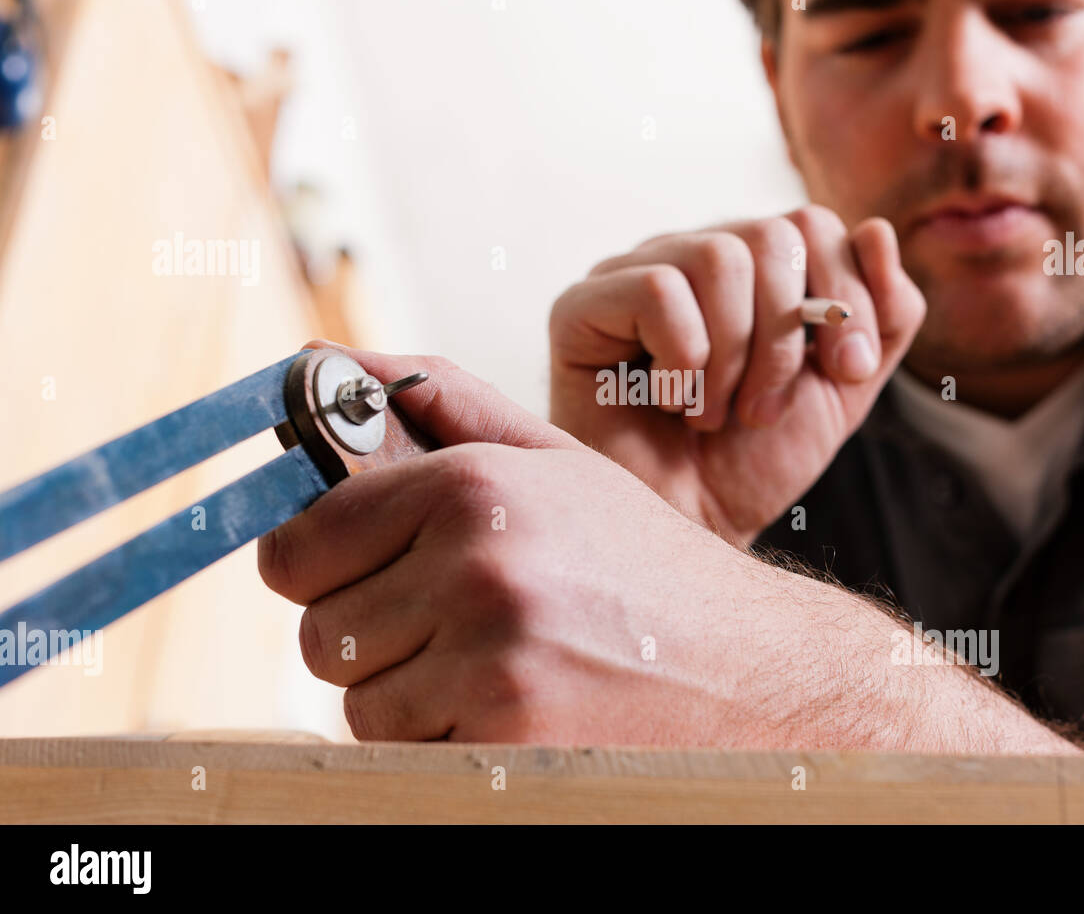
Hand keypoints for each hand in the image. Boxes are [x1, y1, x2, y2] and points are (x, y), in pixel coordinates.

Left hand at [257, 344, 858, 744]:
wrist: (753, 670)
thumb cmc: (645, 567)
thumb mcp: (557, 465)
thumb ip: (443, 407)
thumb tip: (318, 356)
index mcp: (472, 486)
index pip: (298, 546)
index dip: (315, 568)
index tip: (349, 576)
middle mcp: (475, 565)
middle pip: (321, 634)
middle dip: (372, 639)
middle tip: (449, 628)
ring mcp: (491, 659)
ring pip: (359, 704)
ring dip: (409, 698)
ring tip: (495, 670)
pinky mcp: (508, 739)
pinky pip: (407, 757)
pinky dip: (446, 745)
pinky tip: (516, 713)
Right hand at [549, 206, 924, 544]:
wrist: (686, 533)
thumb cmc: (750, 464)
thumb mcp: (843, 390)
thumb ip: (884, 316)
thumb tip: (878, 230)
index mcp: (748, 267)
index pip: (810, 224)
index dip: (846, 296)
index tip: (847, 372)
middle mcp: (687, 256)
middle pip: (770, 234)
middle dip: (786, 338)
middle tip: (763, 409)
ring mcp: (630, 275)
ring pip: (719, 257)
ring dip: (733, 357)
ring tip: (712, 414)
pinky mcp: (580, 306)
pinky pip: (659, 291)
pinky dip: (682, 362)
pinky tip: (667, 404)